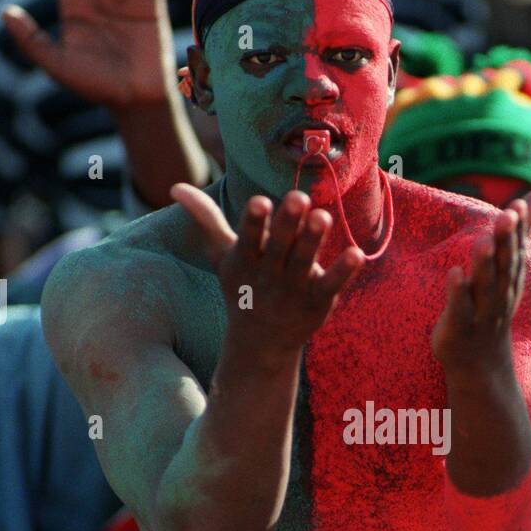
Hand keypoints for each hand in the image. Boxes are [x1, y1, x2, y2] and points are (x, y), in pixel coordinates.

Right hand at [171, 185, 364, 356]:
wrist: (260, 343)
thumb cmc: (243, 287)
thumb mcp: (224, 255)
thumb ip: (207, 219)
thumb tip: (175, 186)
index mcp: (245, 259)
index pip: (249, 237)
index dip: (254, 221)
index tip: (260, 201)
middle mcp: (269, 274)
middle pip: (279, 247)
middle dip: (287, 224)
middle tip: (298, 198)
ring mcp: (294, 289)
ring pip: (305, 262)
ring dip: (314, 240)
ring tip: (323, 216)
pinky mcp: (318, 302)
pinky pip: (331, 286)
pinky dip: (343, 272)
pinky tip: (356, 253)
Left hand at [432, 199, 527, 373]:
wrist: (481, 365)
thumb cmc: (492, 308)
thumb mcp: (508, 270)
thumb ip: (520, 232)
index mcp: (510, 279)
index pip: (516, 251)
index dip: (518, 229)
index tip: (519, 204)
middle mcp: (500, 295)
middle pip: (505, 266)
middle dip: (506, 242)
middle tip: (507, 215)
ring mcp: (481, 313)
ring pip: (485, 287)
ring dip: (485, 265)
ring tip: (484, 241)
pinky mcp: (459, 329)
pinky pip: (459, 310)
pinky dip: (458, 293)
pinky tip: (455, 273)